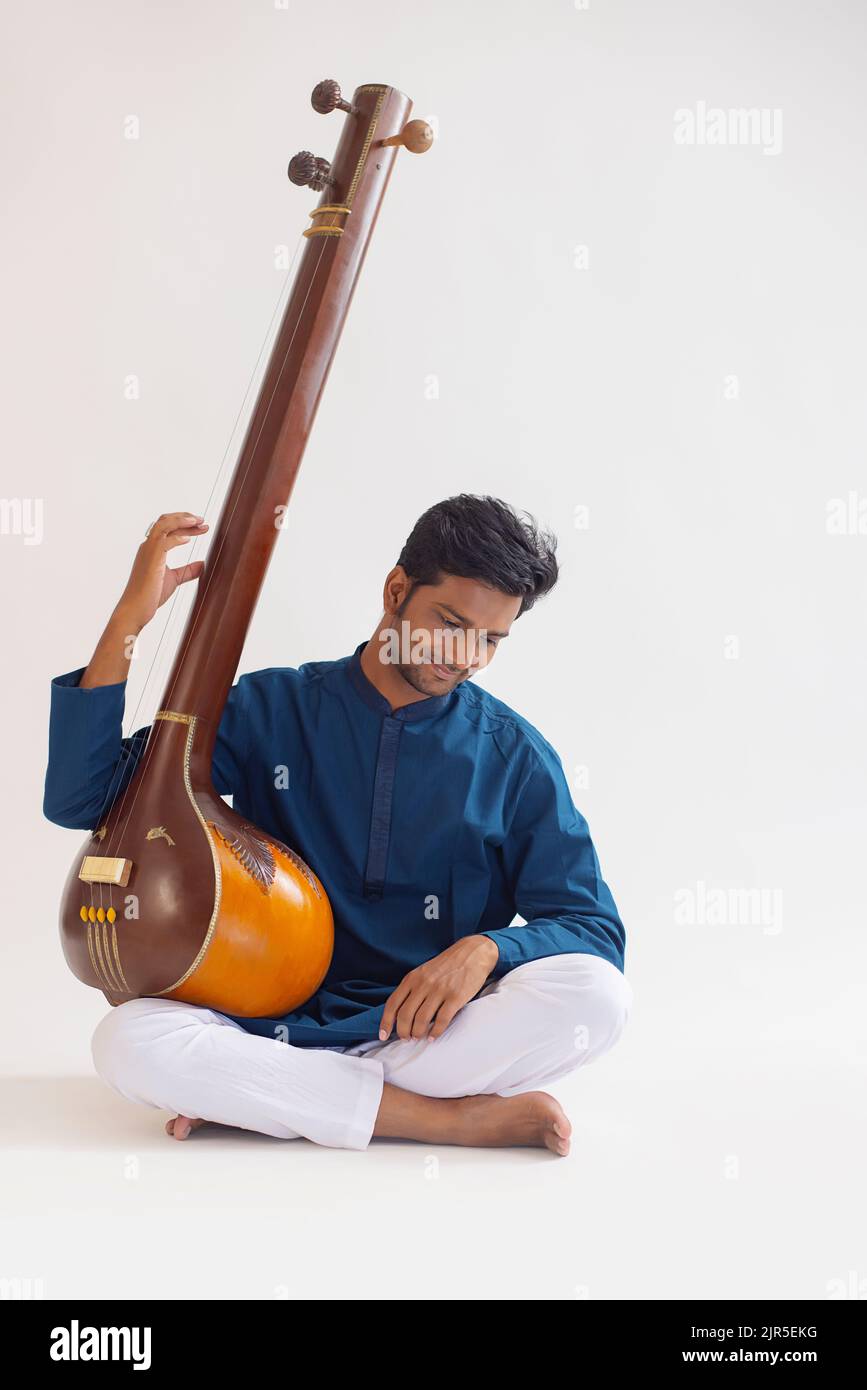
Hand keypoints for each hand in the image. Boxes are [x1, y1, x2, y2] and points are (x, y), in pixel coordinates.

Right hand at [115, 511, 208, 633]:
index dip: (185, 525)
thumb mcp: (174, 579)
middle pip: (165, 521)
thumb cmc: (150, 595)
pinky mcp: (151, 559)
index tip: (201, 526)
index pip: (168, 528)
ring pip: (163, 525)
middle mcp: (148, 546)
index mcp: (152, 549)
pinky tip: (188, 539)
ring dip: (181, 521)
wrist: (136, 609)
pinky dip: (176, 537)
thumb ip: (188, 571)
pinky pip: (163, 541)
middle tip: (202, 520)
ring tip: (197, 521)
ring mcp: (148, 551)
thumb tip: (202, 564)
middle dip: (185, 517)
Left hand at [379, 935, 499, 1042]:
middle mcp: (423, 984)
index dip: (385, 1022)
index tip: (383, 1035)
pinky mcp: (456, 997)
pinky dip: (435, 1032)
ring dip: (418, 1033)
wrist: (472, 953)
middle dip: (403, 1032)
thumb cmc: (446, 965)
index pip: (393, 1004)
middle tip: (406, 1038)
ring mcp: (440, 990)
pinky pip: (441, 1020)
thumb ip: (412, 988)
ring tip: (419, 1037)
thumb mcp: (424, 971)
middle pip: (405, 1015)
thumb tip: (400, 1013)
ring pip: (421, 1020)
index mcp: (413, 978)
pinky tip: (433, 1036)